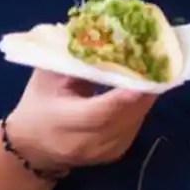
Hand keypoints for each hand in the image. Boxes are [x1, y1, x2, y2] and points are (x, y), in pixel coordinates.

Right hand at [4, 68, 158, 175]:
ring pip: (135, 120)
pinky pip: (135, 124)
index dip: (125, 95)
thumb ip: (75, 60)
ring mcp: (104, 152)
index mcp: (63, 123)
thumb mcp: (47, 77)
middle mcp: (87, 143)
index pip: (101, 113)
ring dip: (146, 95)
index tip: (147, 74)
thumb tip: (104, 36)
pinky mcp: (116, 153)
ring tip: (154, 70)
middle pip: (125, 116)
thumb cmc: (38, 104)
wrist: (32, 148)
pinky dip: (139, 105)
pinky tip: (142, 88)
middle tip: (157, 61)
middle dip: (144, 88)